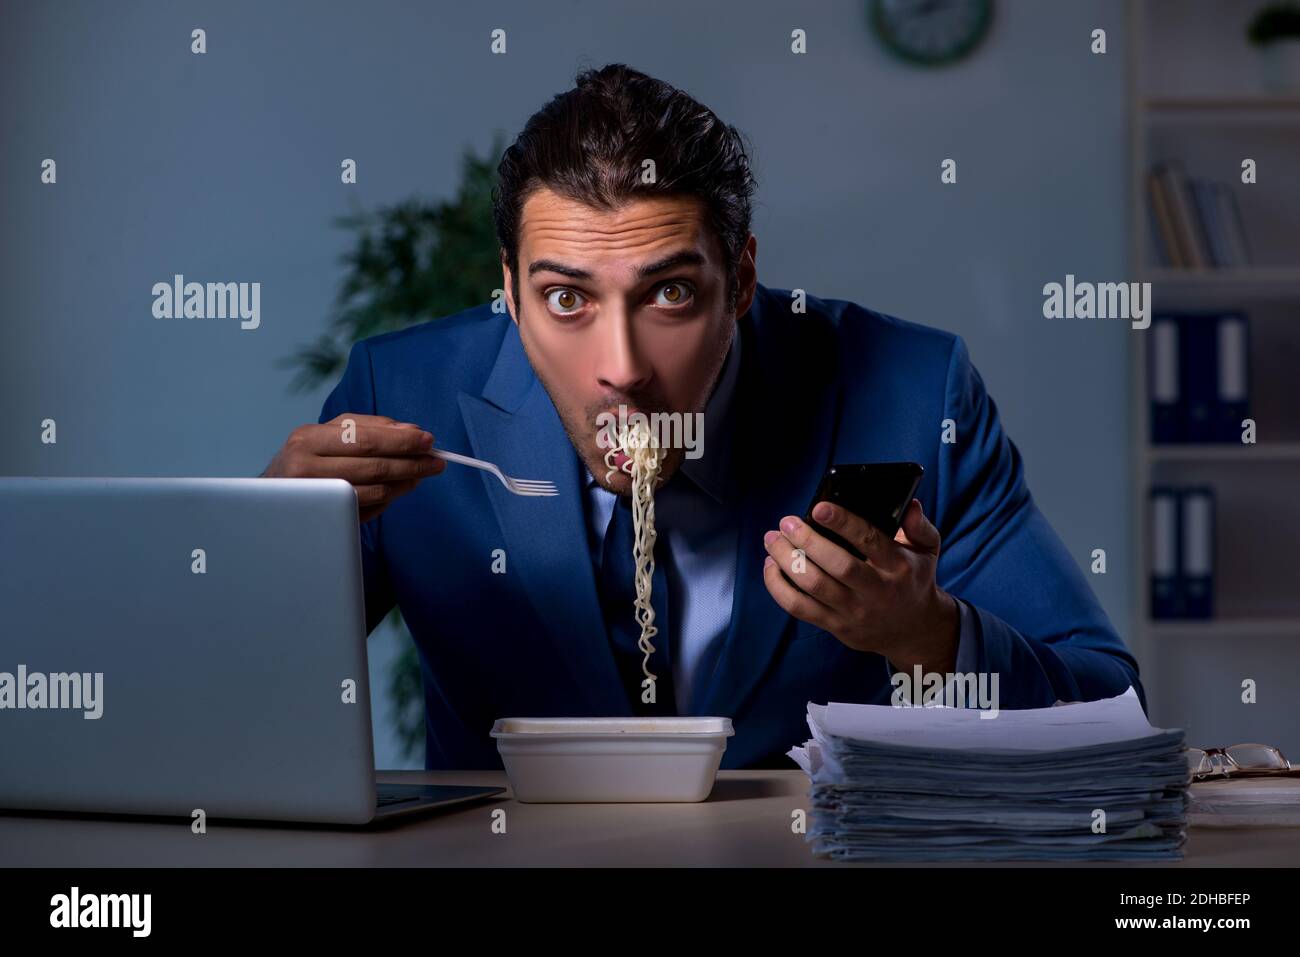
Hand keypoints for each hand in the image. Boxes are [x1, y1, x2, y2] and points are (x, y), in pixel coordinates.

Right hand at [261, 413, 445, 522]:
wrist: (268, 500)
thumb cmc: (305, 462)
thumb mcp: (327, 436)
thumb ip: (367, 428)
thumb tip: (410, 429)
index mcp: (308, 438)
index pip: (365, 438)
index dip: (401, 440)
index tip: (428, 440)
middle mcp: (305, 465)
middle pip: (372, 465)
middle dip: (411, 463)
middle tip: (435, 463)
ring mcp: (314, 497)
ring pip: (373, 491)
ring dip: (403, 484)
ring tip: (419, 477)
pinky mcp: (323, 519)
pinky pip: (365, 511)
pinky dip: (386, 502)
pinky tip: (395, 492)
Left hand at [761, 498, 959, 672]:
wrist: (912, 630)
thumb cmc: (913, 579)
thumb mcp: (927, 550)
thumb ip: (919, 526)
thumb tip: (910, 505)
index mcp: (898, 566)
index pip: (869, 541)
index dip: (843, 523)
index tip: (819, 507)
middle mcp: (876, 591)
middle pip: (837, 565)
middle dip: (806, 541)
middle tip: (786, 522)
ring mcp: (854, 611)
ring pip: (813, 586)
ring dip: (786, 561)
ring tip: (772, 539)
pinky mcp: (835, 626)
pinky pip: (799, 608)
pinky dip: (778, 587)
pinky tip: (771, 567)